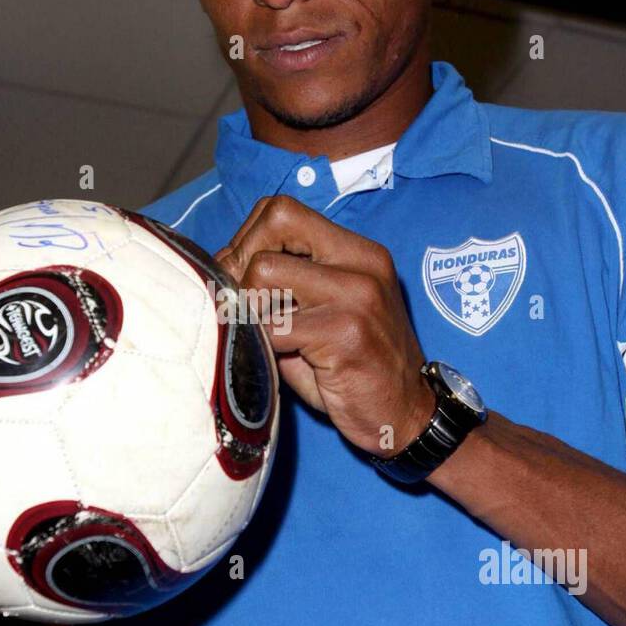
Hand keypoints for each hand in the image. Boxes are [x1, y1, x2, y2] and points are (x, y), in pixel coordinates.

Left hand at [214, 195, 434, 456]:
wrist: (404, 415)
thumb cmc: (353, 367)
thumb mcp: (322, 312)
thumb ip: (282, 286)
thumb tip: (220, 270)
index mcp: (356, 250)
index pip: (281, 210)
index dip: (247, 240)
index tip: (242, 281)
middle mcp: (361, 261)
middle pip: (272, 226)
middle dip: (242, 266)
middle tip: (245, 308)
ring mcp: (356, 294)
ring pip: (263, 272)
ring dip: (251, 308)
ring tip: (268, 335)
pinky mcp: (346, 332)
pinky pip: (273, 326)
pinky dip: (263, 344)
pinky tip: (282, 359)